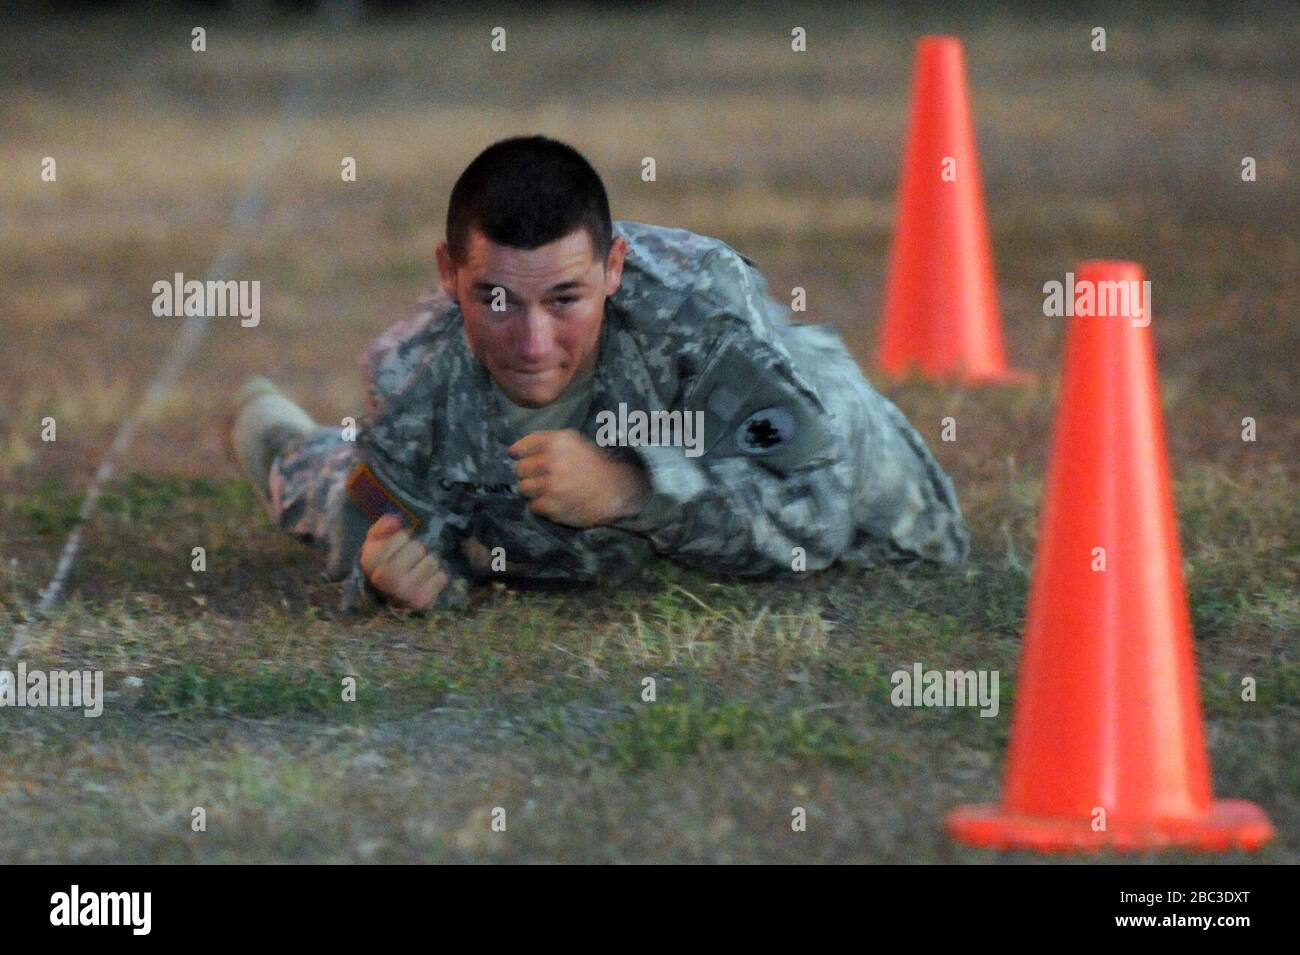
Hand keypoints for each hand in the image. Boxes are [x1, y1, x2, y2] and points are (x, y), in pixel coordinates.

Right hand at [359, 513, 449, 609]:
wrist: (388, 596)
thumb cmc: (384, 563)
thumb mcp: (375, 542)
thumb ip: (382, 526)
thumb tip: (396, 520)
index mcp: (372, 561)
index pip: (403, 536)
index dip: (403, 538)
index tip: (397, 547)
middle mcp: (386, 578)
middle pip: (419, 548)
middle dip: (417, 550)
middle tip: (410, 559)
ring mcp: (404, 591)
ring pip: (432, 561)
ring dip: (428, 563)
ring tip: (418, 570)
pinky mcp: (422, 601)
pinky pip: (442, 577)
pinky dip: (437, 577)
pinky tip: (425, 580)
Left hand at [509, 429, 650, 527]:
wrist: (615, 490)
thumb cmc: (594, 464)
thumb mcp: (574, 442)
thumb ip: (546, 442)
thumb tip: (514, 451)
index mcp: (558, 441)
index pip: (522, 446)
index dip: (519, 453)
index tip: (520, 457)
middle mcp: (552, 461)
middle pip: (520, 469)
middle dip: (528, 473)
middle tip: (542, 476)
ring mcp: (551, 485)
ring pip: (524, 488)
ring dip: (533, 490)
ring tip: (549, 490)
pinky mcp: (552, 506)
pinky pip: (533, 506)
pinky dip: (542, 505)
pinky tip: (555, 501)